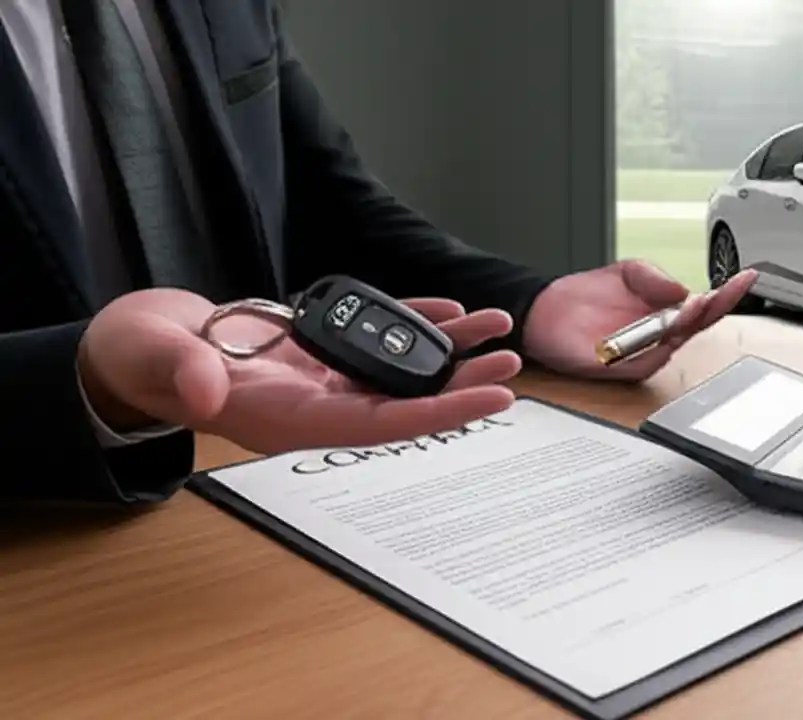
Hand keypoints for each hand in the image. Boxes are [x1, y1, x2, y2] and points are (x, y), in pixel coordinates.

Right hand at [78, 288, 521, 453]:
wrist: (140, 348)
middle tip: (511, 360)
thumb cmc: (143, 360)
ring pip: (397, 368)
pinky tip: (448, 308)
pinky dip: (412, 320)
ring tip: (495, 325)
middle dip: (461, 383)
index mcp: (287, 419)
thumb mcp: (156, 360)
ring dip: (447, 348)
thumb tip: (213, 388)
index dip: (441, 414)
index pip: (380, 425)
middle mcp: (315, 403)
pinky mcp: (315, 348)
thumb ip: (186, 373)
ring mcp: (318, 377)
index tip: (493, 400)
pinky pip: (375, 336)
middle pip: (404, 400)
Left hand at [522, 259, 756, 380]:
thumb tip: (683, 289)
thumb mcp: (629, 271)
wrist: (546, 309)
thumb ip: (655, 276)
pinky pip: (640, 363)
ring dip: (683, 327)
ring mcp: (640, 354)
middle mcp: (659, 337)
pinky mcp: (616, 368)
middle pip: (695, 329)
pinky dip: (652, 350)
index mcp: (667, 314)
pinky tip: (660, 333)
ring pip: (672, 346)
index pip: (705, 307)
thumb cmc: (589, 295)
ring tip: (691, 306)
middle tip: (714, 298)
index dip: (729, 294)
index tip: (747, 277)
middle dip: (709, 313)